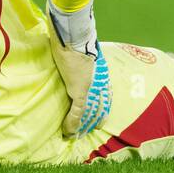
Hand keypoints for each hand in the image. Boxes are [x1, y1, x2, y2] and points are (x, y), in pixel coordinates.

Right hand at [46, 0, 111, 135]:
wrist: (74, 36)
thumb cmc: (78, 38)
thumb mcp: (87, 51)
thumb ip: (86, 59)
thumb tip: (79, 59)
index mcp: (102, 75)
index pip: (105, 99)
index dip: (101, 111)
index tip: (99, 120)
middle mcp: (100, 85)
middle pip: (99, 109)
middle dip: (92, 122)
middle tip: (86, 132)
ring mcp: (90, 89)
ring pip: (88, 114)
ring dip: (80, 127)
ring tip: (74, 136)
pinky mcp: (79, 91)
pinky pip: (76, 113)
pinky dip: (71, 124)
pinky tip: (67, 132)